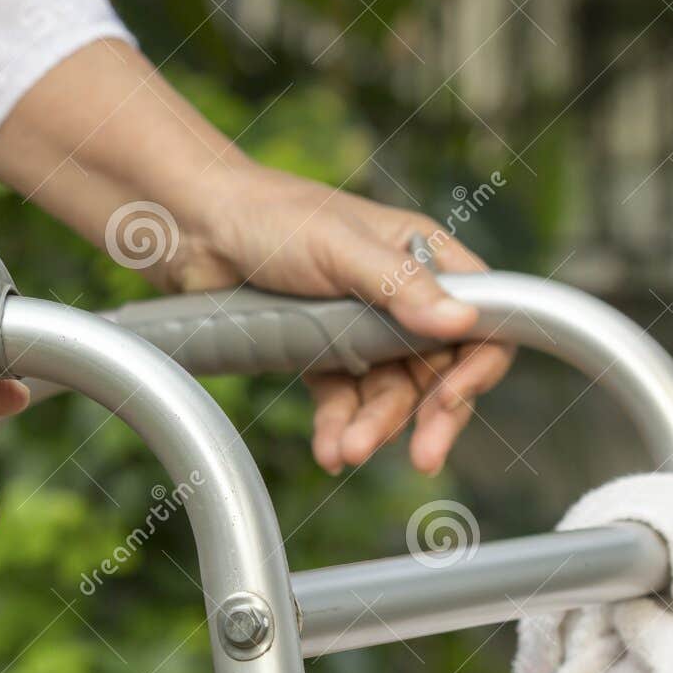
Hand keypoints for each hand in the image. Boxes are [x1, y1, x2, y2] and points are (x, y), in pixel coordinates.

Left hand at [0, 38, 507, 476]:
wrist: (191, 230)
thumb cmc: (267, 217)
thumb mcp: (337, 246)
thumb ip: (397, 286)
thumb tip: (461, 322)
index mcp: (422, 254)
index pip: (482, 316)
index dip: (478, 362)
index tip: (455, 398)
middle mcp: (400, 292)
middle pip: (438, 367)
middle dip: (430, 413)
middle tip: (424, 455)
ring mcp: (361, 325)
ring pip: (389, 391)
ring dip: (375, 426)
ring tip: (347, 451)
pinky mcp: (321, 350)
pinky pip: (343, 398)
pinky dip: (339, 425)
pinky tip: (329, 450)